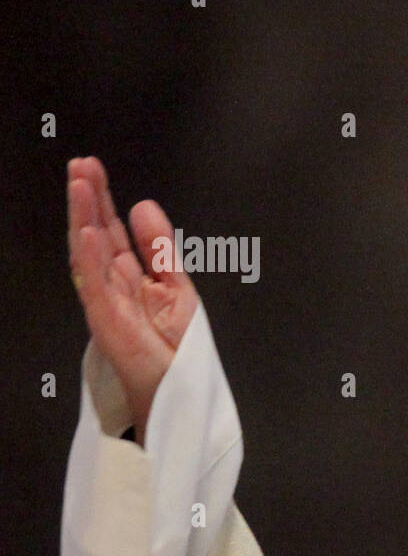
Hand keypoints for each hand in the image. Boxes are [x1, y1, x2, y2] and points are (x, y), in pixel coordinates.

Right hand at [68, 157, 196, 442]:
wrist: (179, 390)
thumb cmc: (176, 346)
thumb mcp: (177, 286)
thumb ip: (160, 248)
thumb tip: (144, 207)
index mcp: (130, 275)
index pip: (112, 229)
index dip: (102, 198)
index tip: (92, 168)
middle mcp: (113, 284)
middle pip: (96, 233)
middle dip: (88, 199)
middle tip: (81, 165)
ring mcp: (107, 301)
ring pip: (89, 252)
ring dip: (83, 218)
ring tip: (79, 186)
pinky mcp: (107, 321)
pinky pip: (95, 285)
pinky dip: (90, 258)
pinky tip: (87, 232)